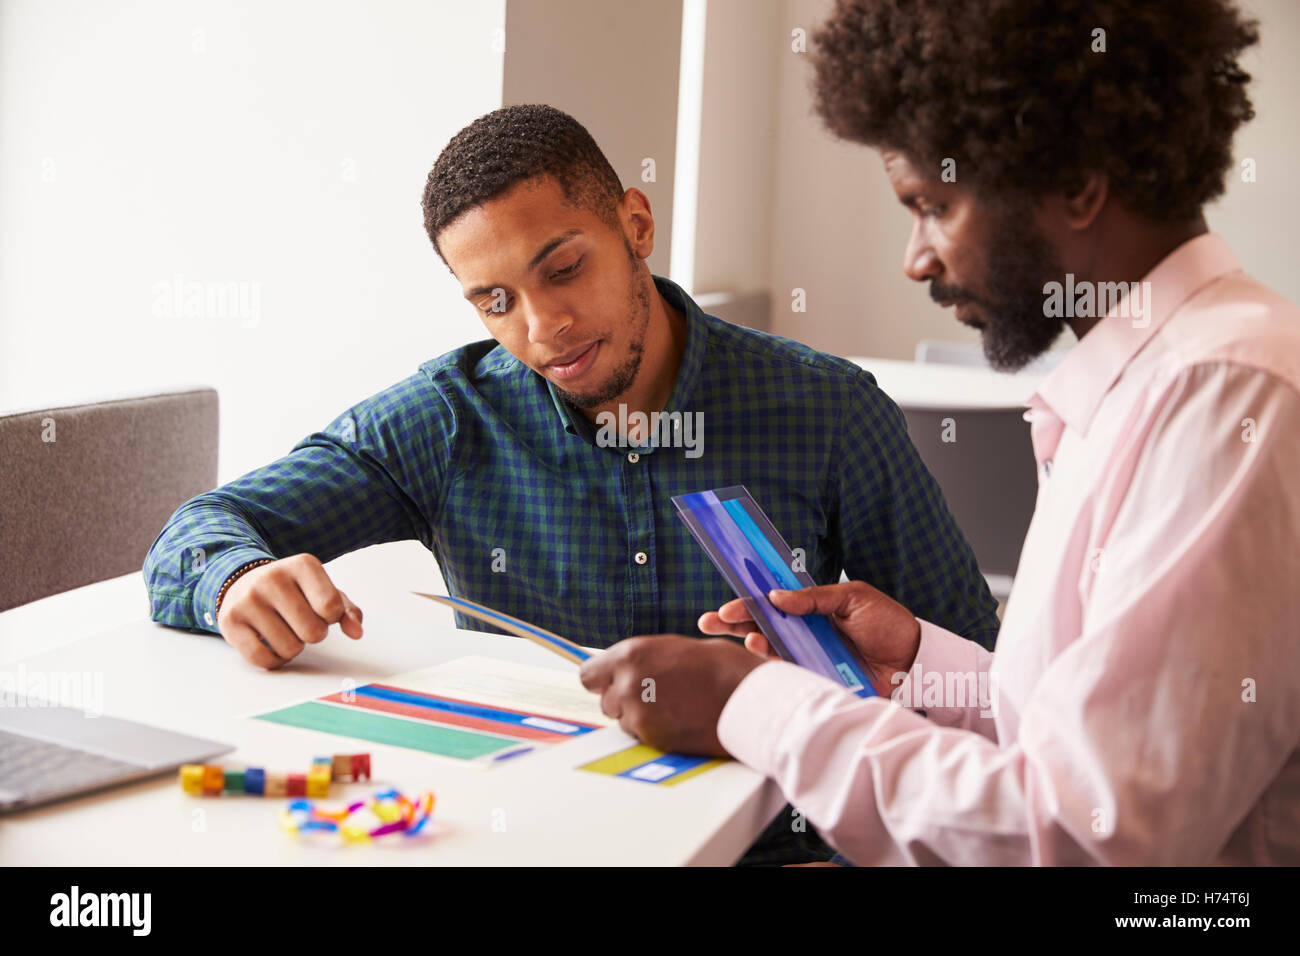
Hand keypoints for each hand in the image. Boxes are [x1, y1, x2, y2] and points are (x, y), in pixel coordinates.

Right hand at [216, 553, 362, 668]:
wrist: (242, 583)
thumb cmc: (292, 591)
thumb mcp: (322, 590)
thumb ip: (346, 610)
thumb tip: (357, 632)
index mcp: (302, 565)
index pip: (331, 607)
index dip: (331, 618)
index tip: (322, 611)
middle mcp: (272, 578)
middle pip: (313, 632)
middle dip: (314, 635)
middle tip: (302, 623)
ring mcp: (248, 599)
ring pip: (290, 649)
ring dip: (293, 647)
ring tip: (285, 630)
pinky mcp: (230, 621)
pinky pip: (263, 659)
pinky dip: (274, 660)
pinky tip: (271, 644)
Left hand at [578, 636, 766, 756]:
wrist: (749, 700)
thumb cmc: (722, 667)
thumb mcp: (676, 648)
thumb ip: (645, 661)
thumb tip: (629, 670)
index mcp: (631, 655)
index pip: (589, 675)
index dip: (602, 679)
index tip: (612, 682)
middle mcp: (627, 685)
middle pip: (607, 701)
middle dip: (625, 700)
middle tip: (657, 695)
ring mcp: (639, 716)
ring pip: (625, 721)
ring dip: (641, 717)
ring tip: (674, 708)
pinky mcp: (654, 741)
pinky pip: (642, 738)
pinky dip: (656, 732)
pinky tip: (681, 721)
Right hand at [698, 580, 920, 695]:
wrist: (915, 659)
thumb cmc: (887, 622)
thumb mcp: (853, 598)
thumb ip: (815, 598)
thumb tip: (776, 596)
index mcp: (810, 608)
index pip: (770, 602)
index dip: (746, 603)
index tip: (726, 606)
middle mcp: (803, 631)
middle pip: (760, 627)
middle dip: (731, 624)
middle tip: (709, 622)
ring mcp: (808, 655)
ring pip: (770, 650)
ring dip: (754, 644)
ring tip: (750, 641)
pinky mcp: (818, 677)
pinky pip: (790, 673)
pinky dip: (775, 667)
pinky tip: (765, 659)